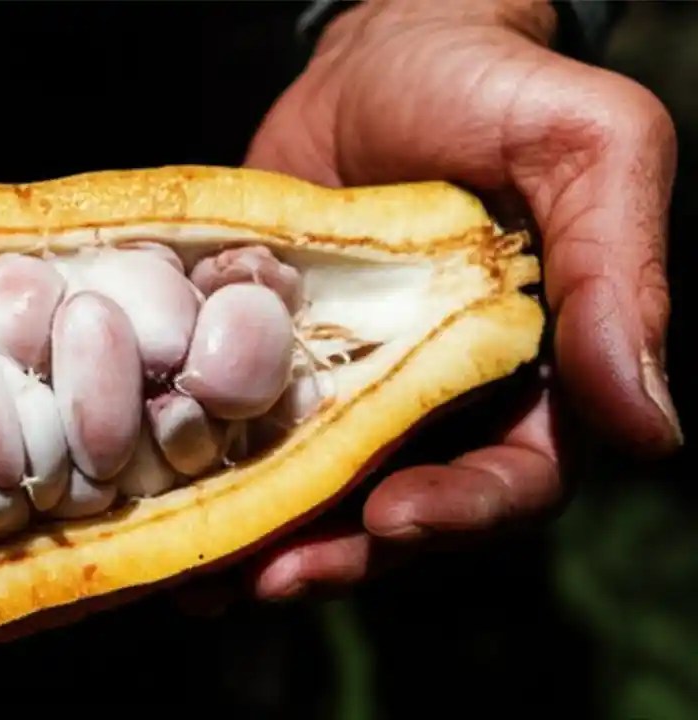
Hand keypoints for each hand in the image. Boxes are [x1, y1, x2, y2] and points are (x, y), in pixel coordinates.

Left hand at [239, 0, 681, 599]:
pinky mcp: (274, 358)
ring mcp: (350, 384)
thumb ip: (616, 279)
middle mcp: (438, 399)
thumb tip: (651, 428)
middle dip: (340, 554)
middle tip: (270, 577)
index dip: (459, 512)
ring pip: (312, 490)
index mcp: (530, 376)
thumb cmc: (498, 86)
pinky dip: (209, 471)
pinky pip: (244, 430)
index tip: (395, 519)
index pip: (511, 479)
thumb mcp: (590, 150)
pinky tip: (160, 504)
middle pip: (397, 510)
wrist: (384, 51)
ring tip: (198, 576)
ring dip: (262, 540)